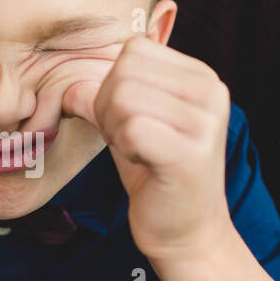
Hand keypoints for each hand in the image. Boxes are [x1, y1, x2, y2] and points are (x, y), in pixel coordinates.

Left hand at [64, 35, 232, 264]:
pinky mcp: (190, 154)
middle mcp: (211, 91)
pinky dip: (124, 147)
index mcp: (201, 76)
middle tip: (129, 140)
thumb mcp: (127, 123)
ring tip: (137, 152)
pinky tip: (144, 164)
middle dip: (108, 107)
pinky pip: (132, 128)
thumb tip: (68, 86)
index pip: (134, 50)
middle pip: (125, 71)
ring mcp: (205, 122)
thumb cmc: (155, 172)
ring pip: (124, 97)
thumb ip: (103, 95)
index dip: (113, 84)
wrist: (185, 230)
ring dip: (115, 129)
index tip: (127, 120)